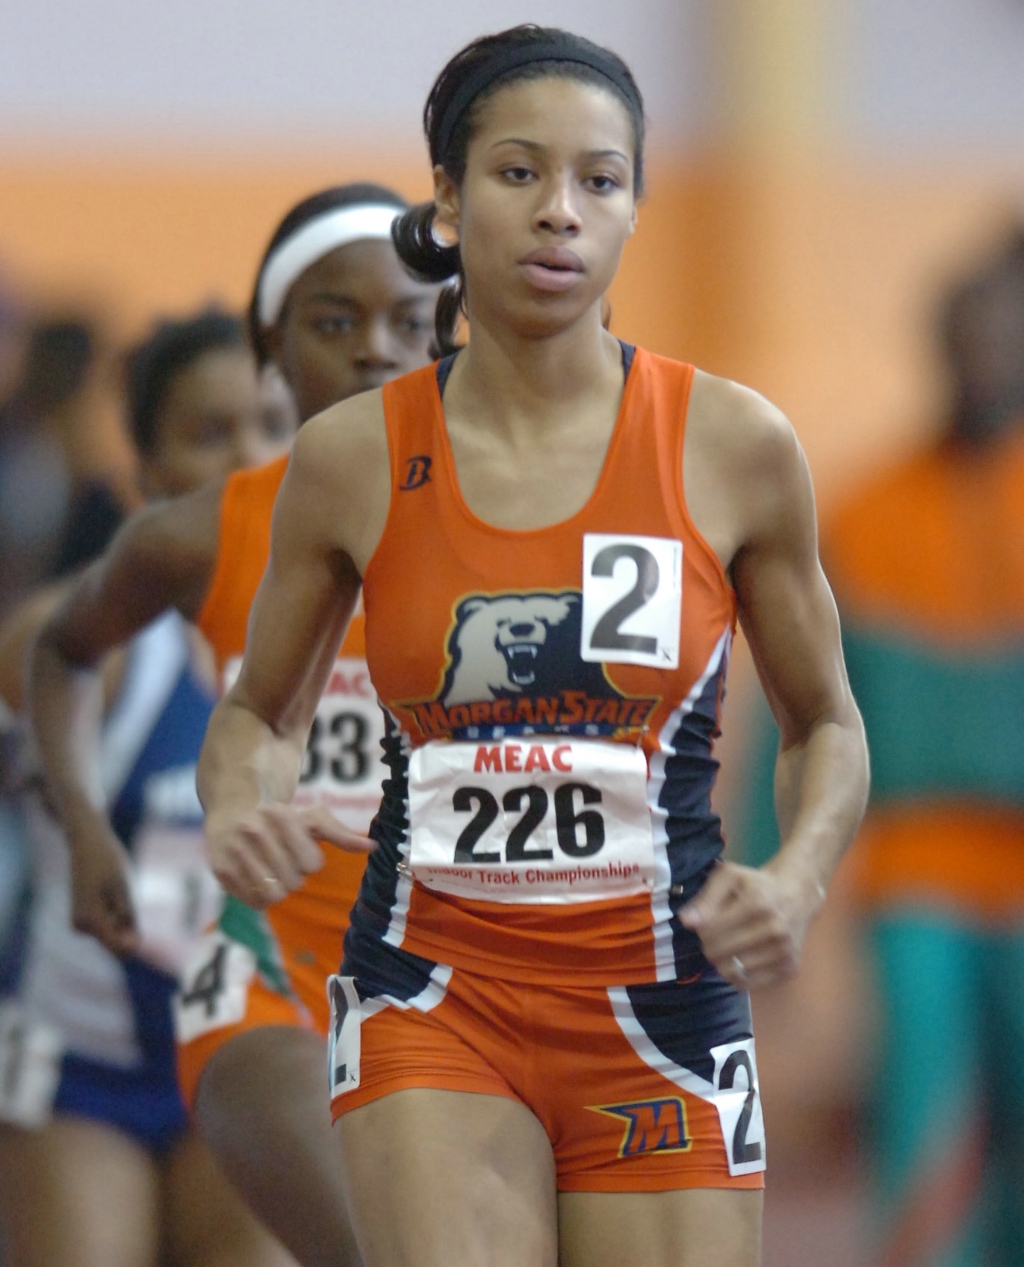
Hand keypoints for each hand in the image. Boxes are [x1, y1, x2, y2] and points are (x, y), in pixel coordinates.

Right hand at [68, 821, 138, 957]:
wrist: (86, 842)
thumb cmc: (108, 861)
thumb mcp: (125, 889)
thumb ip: (128, 919)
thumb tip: (133, 947)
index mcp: (92, 920)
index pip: (119, 947)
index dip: (136, 940)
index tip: (139, 914)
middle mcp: (81, 926)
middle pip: (116, 941)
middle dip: (128, 925)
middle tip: (122, 894)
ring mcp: (79, 923)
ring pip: (113, 932)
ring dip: (122, 917)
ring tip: (115, 890)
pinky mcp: (82, 919)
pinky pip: (107, 925)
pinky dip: (115, 913)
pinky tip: (110, 891)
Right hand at [205, 803, 373, 908]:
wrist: (232, 816)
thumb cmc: (282, 821)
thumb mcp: (312, 820)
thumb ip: (341, 834)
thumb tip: (372, 846)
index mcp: (282, 815)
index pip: (312, 863)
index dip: (309, 861)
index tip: (299, 849)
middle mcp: (255, 830)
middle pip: (294, 881)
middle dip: (294, 875)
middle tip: (282, 860)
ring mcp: (234, 849)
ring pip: (274, 894)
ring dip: (278, 888)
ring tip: (270, 869)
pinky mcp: (220, 869)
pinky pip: (255, 902)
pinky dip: (260, 896)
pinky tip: (255, 877)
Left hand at [679, 859, 824, 990]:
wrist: (796, 895)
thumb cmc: (756, 885)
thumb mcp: (729, 877)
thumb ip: (706, 898)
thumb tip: (686, 922)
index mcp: (757, 903)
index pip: (711, 931)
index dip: (701, 930)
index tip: (705, 925)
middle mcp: (775, 929)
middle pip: (720, 954)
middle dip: (709, 947)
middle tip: (713, 938)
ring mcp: (784, 952)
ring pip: (733, 972)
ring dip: (722, 963)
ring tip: (727, 948)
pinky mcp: (790, 969)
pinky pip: (750, 985)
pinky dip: (738, 976)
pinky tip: (740, 960)